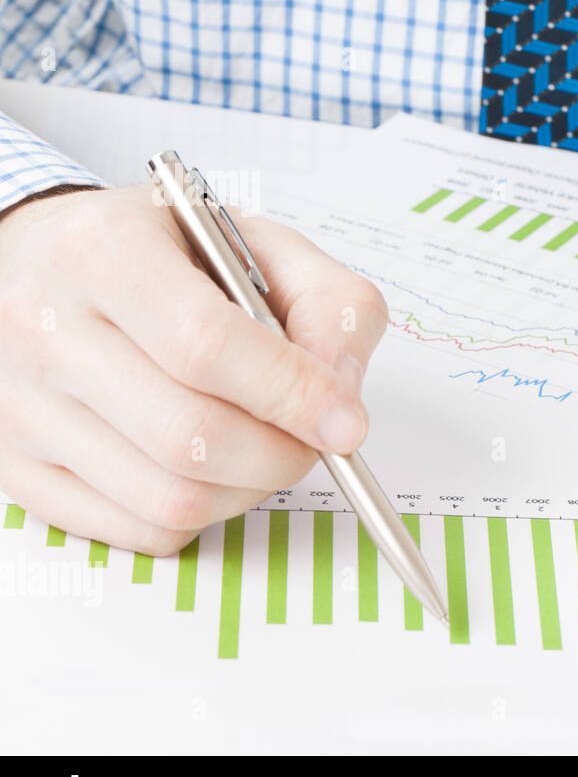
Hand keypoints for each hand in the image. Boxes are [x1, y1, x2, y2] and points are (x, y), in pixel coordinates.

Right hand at [0, 184, 387, 554]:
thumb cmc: (161, 256)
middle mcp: (44, 327)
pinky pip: (138, 531)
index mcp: (106, 251)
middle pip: (190, 437)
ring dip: (248, 491)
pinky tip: (212, 471)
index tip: (345, 422)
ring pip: (169, 497)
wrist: (45, 261)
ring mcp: (20, 406)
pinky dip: (202, 517)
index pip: (207, 345)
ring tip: (264, 449)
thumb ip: (329, 305)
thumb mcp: (260, 245)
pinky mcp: (17, 469)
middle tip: (312, 439)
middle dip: (281, 454)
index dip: (291, 395)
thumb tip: (341, 397)